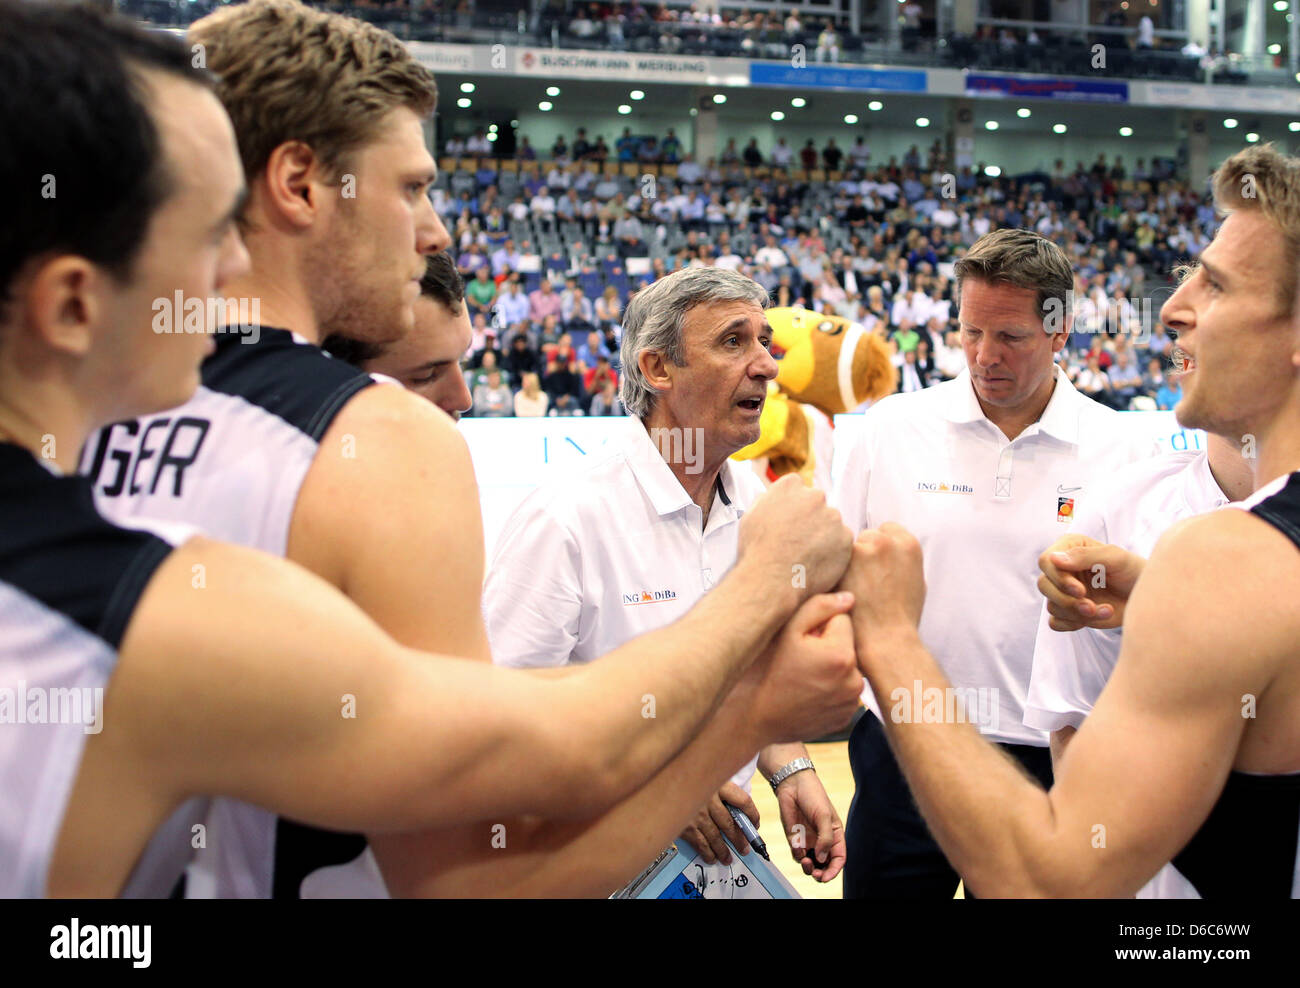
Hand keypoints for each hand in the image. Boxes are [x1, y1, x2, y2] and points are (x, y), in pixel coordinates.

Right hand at [678, 782, 758, 865]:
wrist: (658, 778)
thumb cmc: (685, 777)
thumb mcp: (706, 777)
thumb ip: (719, 789)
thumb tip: (736, 809)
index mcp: (718, 783)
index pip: (743, 801)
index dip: (752, 815)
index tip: (755, 824)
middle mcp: (708, 798)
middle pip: (730, 823)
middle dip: (739, 839)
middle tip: (744, 848)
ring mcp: (696, 813)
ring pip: (716, 836)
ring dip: (724, 850)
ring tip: (728, 858)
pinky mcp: (685, 825)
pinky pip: (701, 843)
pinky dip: (708, 852)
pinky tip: (712, 858)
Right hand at [737, 475, 852, 608]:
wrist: (771, 578)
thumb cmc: (757, 549)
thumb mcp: (751, 516)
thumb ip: (765, 500)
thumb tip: (769, 496)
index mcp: (790, 486)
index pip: (798, 487)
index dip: (794, 506)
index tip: (790, 521)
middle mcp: (814, 496)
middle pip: (817, 503)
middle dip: (811, 518)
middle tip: (799, 540)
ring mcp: (832, 516)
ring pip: (831, 522)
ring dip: (824, 534)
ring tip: (807, 554)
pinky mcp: (845, 537)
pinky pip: (842, 541)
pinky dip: (834, 550)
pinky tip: (818, 562)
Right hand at [748, 592, 863, 744]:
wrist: (751, 717)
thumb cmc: (765, 670)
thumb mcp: (787, 630)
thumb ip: (820, 606)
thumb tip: (849, 598)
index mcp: (842, 654)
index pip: (843, 620)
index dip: (819, 625)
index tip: (801, 640)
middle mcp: (854, 681)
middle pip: (847, 645)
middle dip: (828, 646)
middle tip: (798, 660)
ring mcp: (850, 702)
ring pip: (846, 668)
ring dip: (831, 667)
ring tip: (800, 677)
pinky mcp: (844, 717)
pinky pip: (843, 691)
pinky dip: (830, 689)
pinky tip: (806, 693)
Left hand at [775, 770, 845, 882]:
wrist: (793, 785)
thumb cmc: (813, 796)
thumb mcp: (824, 816)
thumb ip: (825, 838)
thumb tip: (822, 858)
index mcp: (835, 836)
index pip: (838, 859)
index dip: (834, 870)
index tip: (827, 876)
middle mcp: (822, 841)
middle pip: (824, 865)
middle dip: (821, 873)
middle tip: (817, 874)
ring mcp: (809, 841)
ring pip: (810, 863)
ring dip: (809, 868)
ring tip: (807, 862)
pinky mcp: (795, 838)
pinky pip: (797, 854)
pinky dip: (798, 855)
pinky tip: (798, 848)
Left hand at [839, 524, 925, 660]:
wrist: (886, 639)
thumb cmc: (902, 617)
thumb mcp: (916, 582)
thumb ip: (902, 561)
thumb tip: (890, 553)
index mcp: (909, 544)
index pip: (888, 530)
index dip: (880, 548)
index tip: (876, 564)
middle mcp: (887, 541)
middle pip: (866, 536)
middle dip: (863, 553)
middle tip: (862, 579)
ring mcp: (864, 548)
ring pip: (847, 547)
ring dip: (847, 562)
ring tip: (851, 587)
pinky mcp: (842, 561)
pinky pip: (833, 560)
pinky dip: (833, 572)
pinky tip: (839, 589)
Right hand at [1036, 535, 1144, 630]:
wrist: (1147, 597)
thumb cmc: (1132, 571)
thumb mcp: (1115, 558)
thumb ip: (1085, 556)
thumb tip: (1053, 558)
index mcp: (1069, 549)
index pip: (1046, 561)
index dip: (1059, 578)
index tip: (1081, 590)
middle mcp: (1062, 570)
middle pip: (1044, 585)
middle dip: (1067, 600)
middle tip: (1091, 607)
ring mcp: (1063, 592)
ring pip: (1052, 606)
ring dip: (1078, 613)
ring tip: (1105, 611)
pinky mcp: (1068, 612)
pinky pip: (1055, 622)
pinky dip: (1073, 624)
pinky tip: (1094, 618)